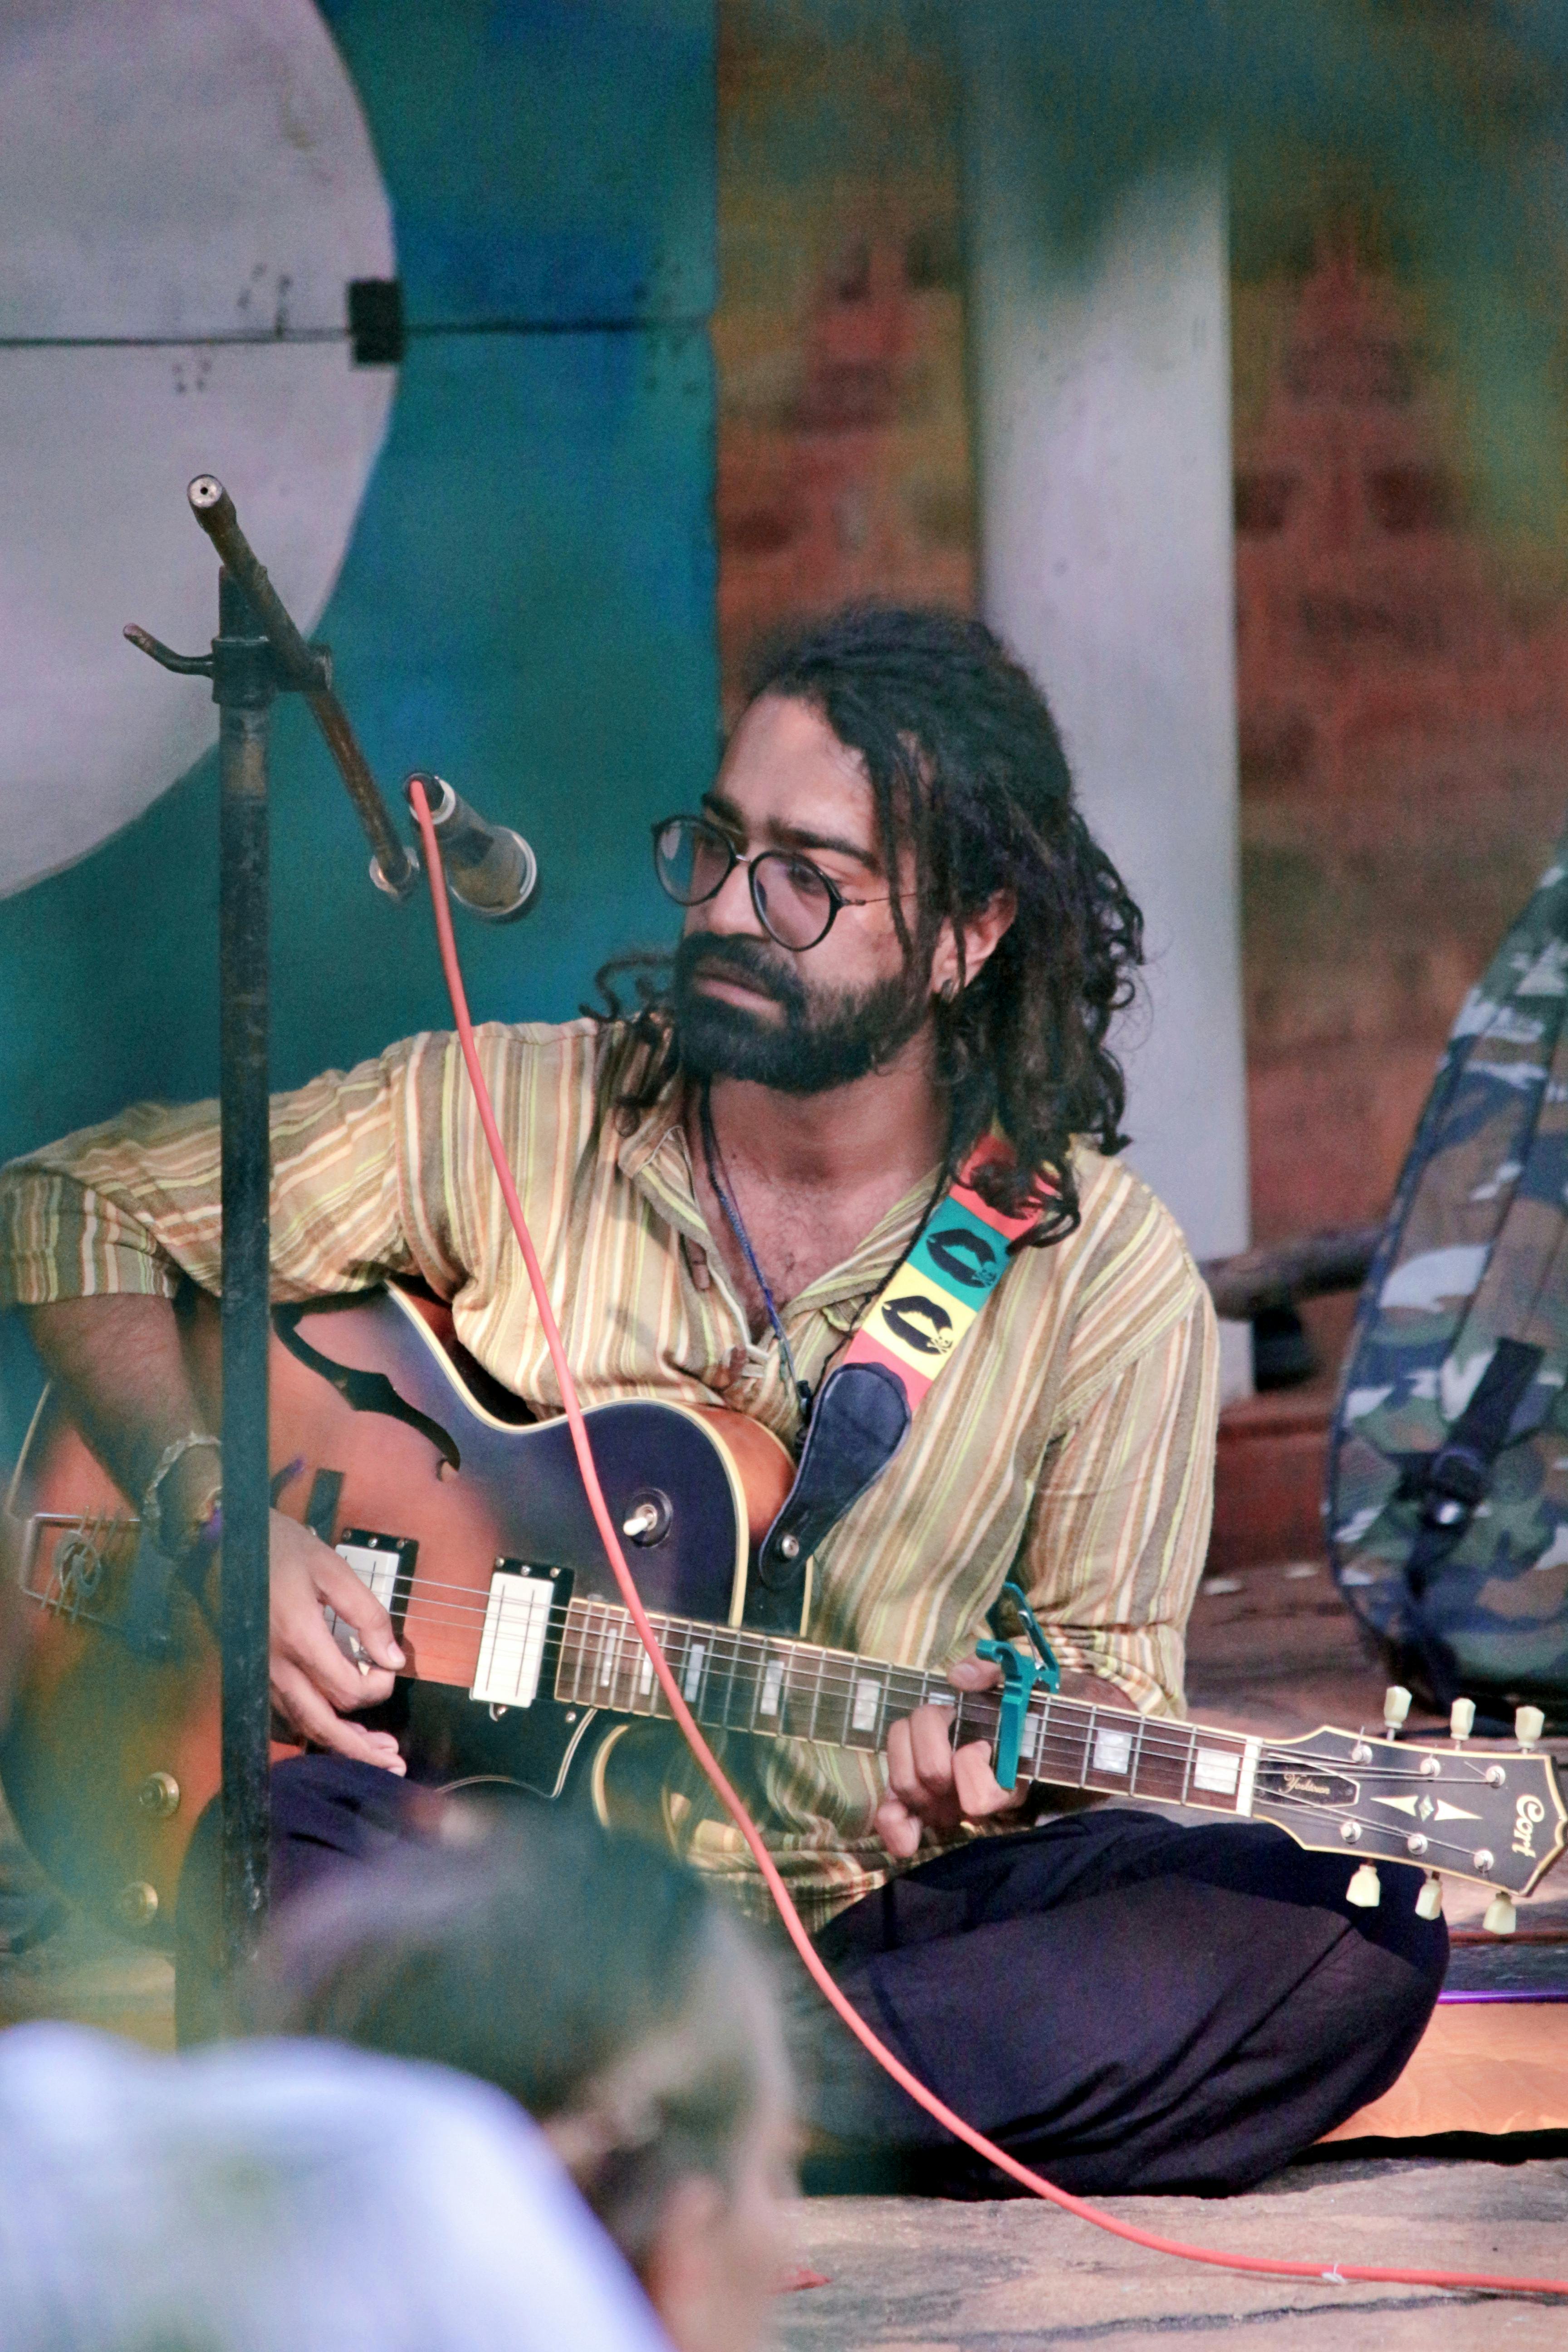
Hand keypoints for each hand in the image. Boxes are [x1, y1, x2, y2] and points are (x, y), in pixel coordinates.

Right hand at [267, 1509, 406, 1772]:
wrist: (222, 1540)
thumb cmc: (279, 1548)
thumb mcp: (332, 1569)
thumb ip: (367, 1613)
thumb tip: (392, 1657)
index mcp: (299, 1638)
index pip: (347, 1689)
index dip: (377, 1687)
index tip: (390, 1667)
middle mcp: (276, 1666)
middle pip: (323, 1725)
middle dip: (362, 1749)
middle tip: (394, 1763)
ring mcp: (261, 1673)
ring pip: (303, 1725)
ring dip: (340, 1743)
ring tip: (375, 1753)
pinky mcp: (255, 1672)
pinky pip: (287, 1712)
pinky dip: (315, 1727)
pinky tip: (338, 1730)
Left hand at [873, 1652, 1024, 1860]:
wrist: (996, 1727)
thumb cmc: (1007, 1709)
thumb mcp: (1013, 1683)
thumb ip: (991, 1673)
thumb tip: (959, 1678)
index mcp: (1003, 1787)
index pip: (977, 1798)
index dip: (972, 1763)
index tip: (982, 1744)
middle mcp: (969, 1806)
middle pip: (930, 1774)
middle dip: (931, 1734)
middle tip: (947, 1718)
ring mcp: (941, 1810)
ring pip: (903, 1783)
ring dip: (907, 1747)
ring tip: (927, 1735)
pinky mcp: (915, 1810)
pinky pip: (895, 1827)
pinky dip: (890, 1819)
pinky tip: (892, 1806)